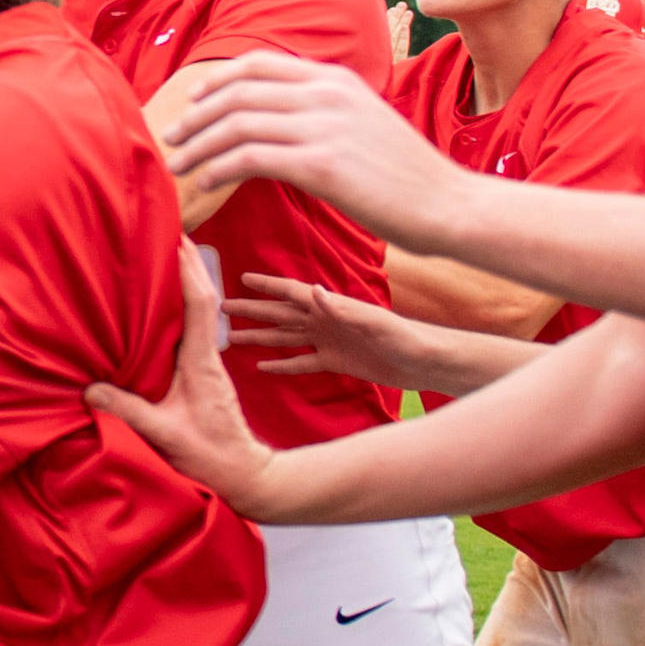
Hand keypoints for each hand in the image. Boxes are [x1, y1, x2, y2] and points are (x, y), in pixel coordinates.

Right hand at [87, 251, 290, 513]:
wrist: (245, 475)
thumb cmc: (211, 456)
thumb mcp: (166, 435)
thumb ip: (129, 411)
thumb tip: (89, 389)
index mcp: (201, 362)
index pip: (200, 305)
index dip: (188, 270)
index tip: (176, 240)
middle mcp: (207, 356)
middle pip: (201, 298)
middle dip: (187, 263)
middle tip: (168, 232)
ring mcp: (206, 364)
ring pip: (197, 312)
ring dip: (183, 283)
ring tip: (162, 258)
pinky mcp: (201, 375)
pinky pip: (190, 331)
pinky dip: (179, 309)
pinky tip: (161, 307)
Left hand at [161, 53, 466, 244]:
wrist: (448, 204)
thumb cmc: (403, 175)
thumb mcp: (362, 123)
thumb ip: (322, 111)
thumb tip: (278, 120)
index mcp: (334, 79)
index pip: (257, 64)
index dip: (215, 81)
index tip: (191, 102)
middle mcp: (325, 94)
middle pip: (237, 92)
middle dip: (195, 115)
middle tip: (170, 138)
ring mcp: (324, 126)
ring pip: (237, 123)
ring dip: (198, 145)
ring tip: (177, 166)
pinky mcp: (321, 165)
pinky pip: (250, 157)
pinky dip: (219, 168)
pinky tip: (206, 183)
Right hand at [222, 273, 429, 386]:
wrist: (423, 362)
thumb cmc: (403, 337)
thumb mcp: (373, 321)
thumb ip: (341, 308)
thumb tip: (312, 290)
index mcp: (332, 306)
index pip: (292, 293)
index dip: (267, 286)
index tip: (241, 279)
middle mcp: (325, 321)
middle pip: (280, 313)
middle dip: (252, 310)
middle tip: (221, 308)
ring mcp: (328, 341)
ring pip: (285, 337)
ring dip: (260, 336)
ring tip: (232, 338)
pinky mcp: (334, 362)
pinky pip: (301, 362)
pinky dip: (281, 364)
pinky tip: (262, 367)